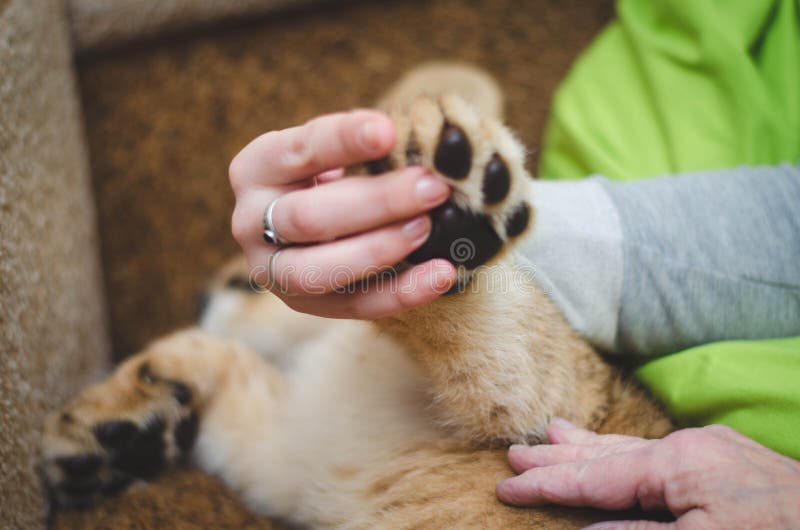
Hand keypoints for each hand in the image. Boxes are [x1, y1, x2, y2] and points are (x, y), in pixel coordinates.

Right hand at [229, 109, 456, 318]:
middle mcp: (250, 222)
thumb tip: (430, 146)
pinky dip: (401, 292)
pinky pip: (354, 305)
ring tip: (427, 227)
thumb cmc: (330, 174)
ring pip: (317, 270)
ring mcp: (271, 270)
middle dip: (377, 202)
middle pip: (308, 217)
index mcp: (256, 168)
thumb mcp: (335, 150)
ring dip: (379, 249)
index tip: (389, 131)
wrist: (308, 221)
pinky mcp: (303, 305)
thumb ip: (367, 145)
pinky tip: (440, 274)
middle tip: (431, 188)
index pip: (300, 151)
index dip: (344, 140)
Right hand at [497, 418, 799, 528]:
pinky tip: (616, 449)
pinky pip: (657, 453)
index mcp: (678, 464)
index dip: (548, 484)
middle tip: (515, 452)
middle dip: (559, 457)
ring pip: (631, 448)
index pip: (595, 477)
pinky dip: (624, 452)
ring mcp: (708, 450)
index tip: (507, 485)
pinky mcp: (723, 460)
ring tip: (553, 432)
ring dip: (588, 445)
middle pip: (606, 453)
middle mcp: (688, 447)